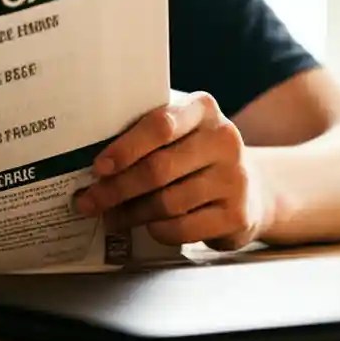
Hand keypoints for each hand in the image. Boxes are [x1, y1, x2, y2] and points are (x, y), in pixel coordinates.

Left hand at [74, 91, 271, 250]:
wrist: (250, 189)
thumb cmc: (194, 157)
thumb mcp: (178, 135)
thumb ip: (143, 137)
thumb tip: (90, 165)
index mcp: (202, 110)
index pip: (161, 124)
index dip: (125, 148)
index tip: (98, 167)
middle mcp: (223, 140)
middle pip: (157, 169)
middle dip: (116, 188)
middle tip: (88, 201)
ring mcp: (234, 179)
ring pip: (167, 202)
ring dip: (131, 213)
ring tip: (111, 216)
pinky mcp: (236, 215)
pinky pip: (182, 228)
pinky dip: (157, 230)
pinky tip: (147, 226)